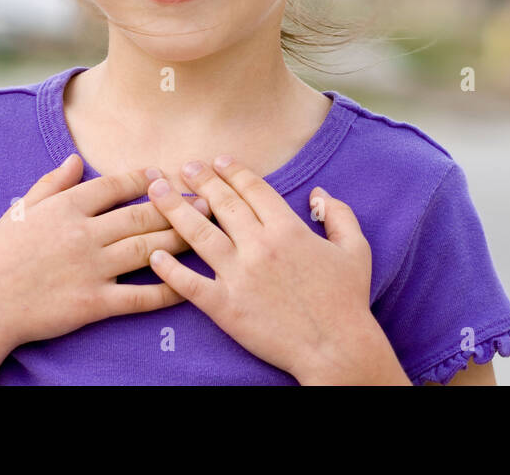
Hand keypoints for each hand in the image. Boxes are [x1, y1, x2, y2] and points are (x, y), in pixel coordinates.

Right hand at [0, 153, 210, 351]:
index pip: (115, 185)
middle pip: (141, 214)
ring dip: (182, 237)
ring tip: (206, 228)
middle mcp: (83, 234)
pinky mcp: (93, 303)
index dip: (144, 179)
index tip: (165, 175)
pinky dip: (167, 287)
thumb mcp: (21, 210)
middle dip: (177, 205)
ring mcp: (90, 269)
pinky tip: (188, 281)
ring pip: (148, 248)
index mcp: (66, 207)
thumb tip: (75, 158)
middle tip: (205, 198)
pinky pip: (140, 295)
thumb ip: (51, 184)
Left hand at [144, 154, 408, 383]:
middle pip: (222, 203)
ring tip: (155, 192)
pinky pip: (189, 284)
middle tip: (183, 167)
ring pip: (198, 233)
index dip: (234, 172)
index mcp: (288, 229)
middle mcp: (259, 246)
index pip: (254, 189)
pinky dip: (169, 269)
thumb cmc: (349, 300)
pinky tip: (153, 256)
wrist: (336, 348)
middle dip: (200, 180)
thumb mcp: (355, 248)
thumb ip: (339, 214)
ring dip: (174, 209)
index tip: (218, 161)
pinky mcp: (225, 307)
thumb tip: (318, 193)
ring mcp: (238, 276)